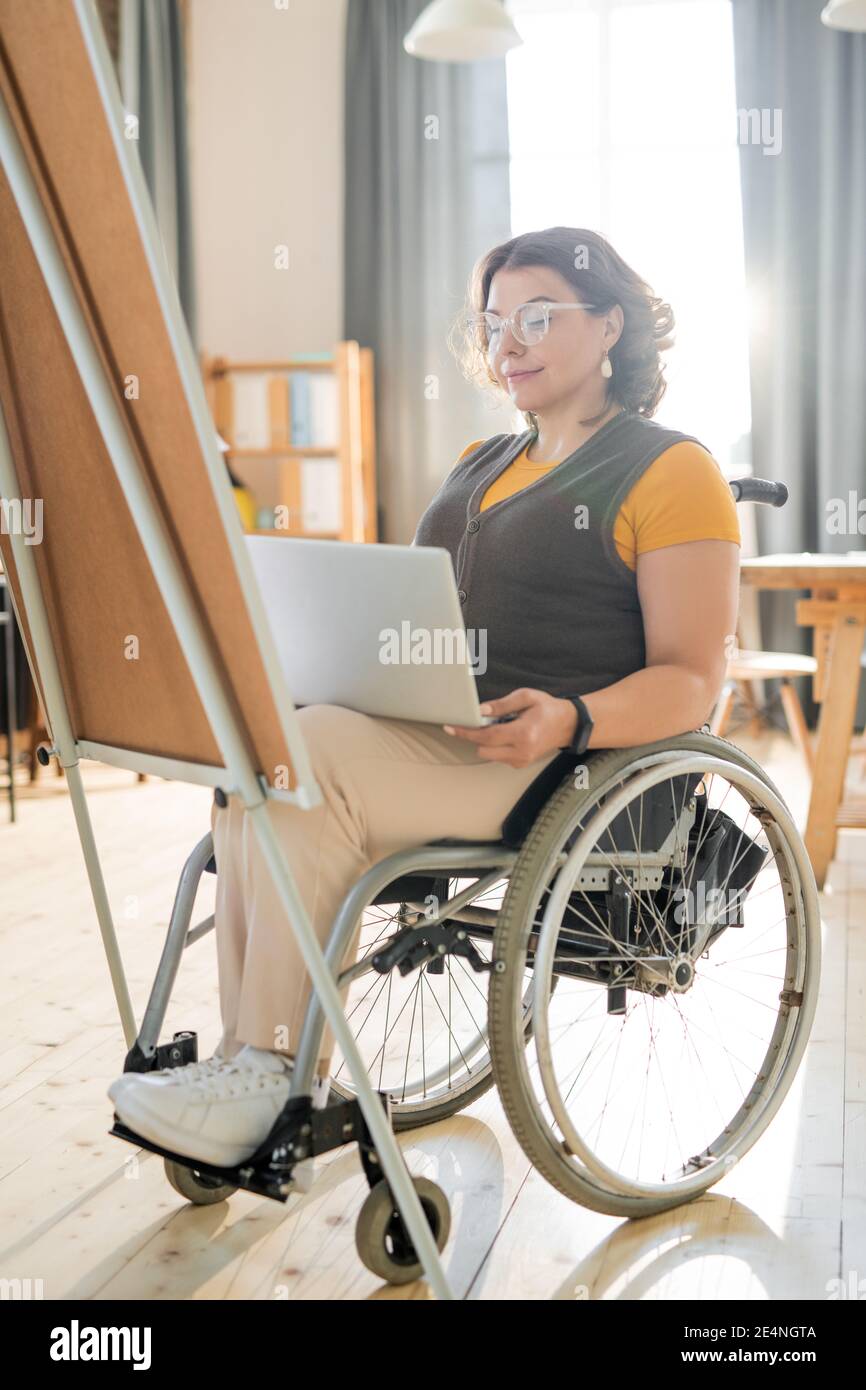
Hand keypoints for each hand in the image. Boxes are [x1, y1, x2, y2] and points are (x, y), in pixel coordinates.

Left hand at [443, 688, 577, 767]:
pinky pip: (498, 756)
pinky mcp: (520, 764)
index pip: (487, 736)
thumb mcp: (526, 697)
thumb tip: (479, 710)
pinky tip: (508, 734)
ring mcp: (522, 760)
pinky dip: (496, 746)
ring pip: (489, 754)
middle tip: (480, 721)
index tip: (451, 727)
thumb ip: (501, 704)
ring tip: (503, 726)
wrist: (567, 725)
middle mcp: (522, 751)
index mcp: (524, 733)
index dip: (466, 731)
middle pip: (483, 749)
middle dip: (476, 736)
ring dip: (487, 741)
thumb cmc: (547, 708)